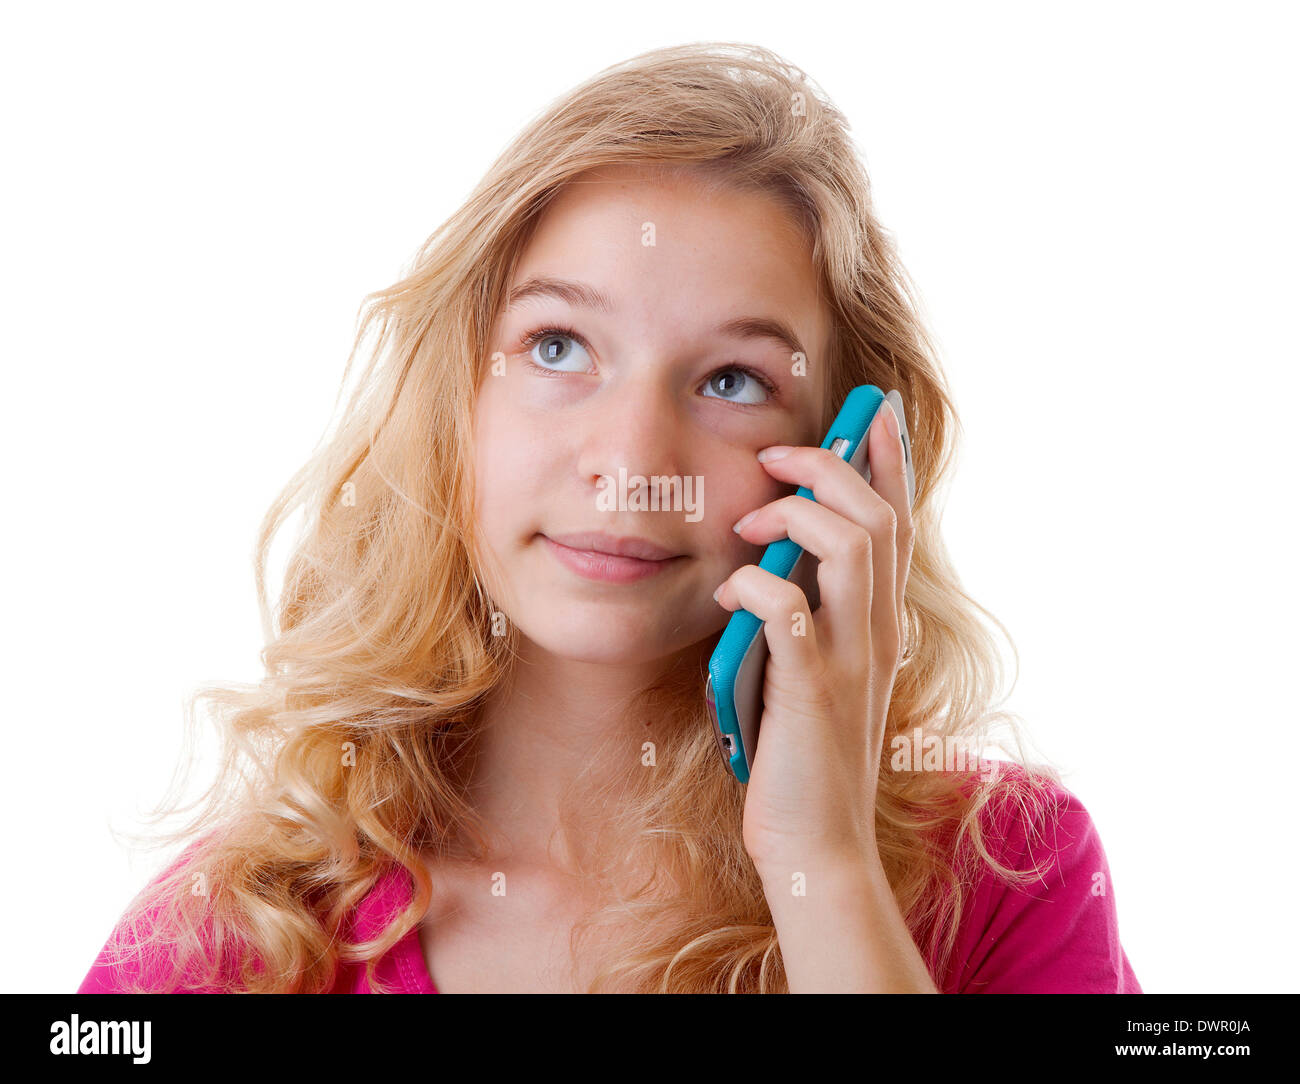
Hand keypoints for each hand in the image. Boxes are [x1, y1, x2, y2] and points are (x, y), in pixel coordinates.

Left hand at [713, 399, 915, 875]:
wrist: (819, 845)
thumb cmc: (806, 755)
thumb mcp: (820, 672)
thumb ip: (813, 618)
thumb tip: (774, 563)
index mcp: (881, 623)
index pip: (899, 523)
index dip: (890, 463)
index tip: (873, 413)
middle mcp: (878, 632)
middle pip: (878, 517)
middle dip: (830, 467)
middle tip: (775, 461)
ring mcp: (850, 660)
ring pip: (852, 545)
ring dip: (795, 517)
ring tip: (747, 527)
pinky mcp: (812, 690)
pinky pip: (789, 610)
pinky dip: (754, 585)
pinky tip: (729, 594)